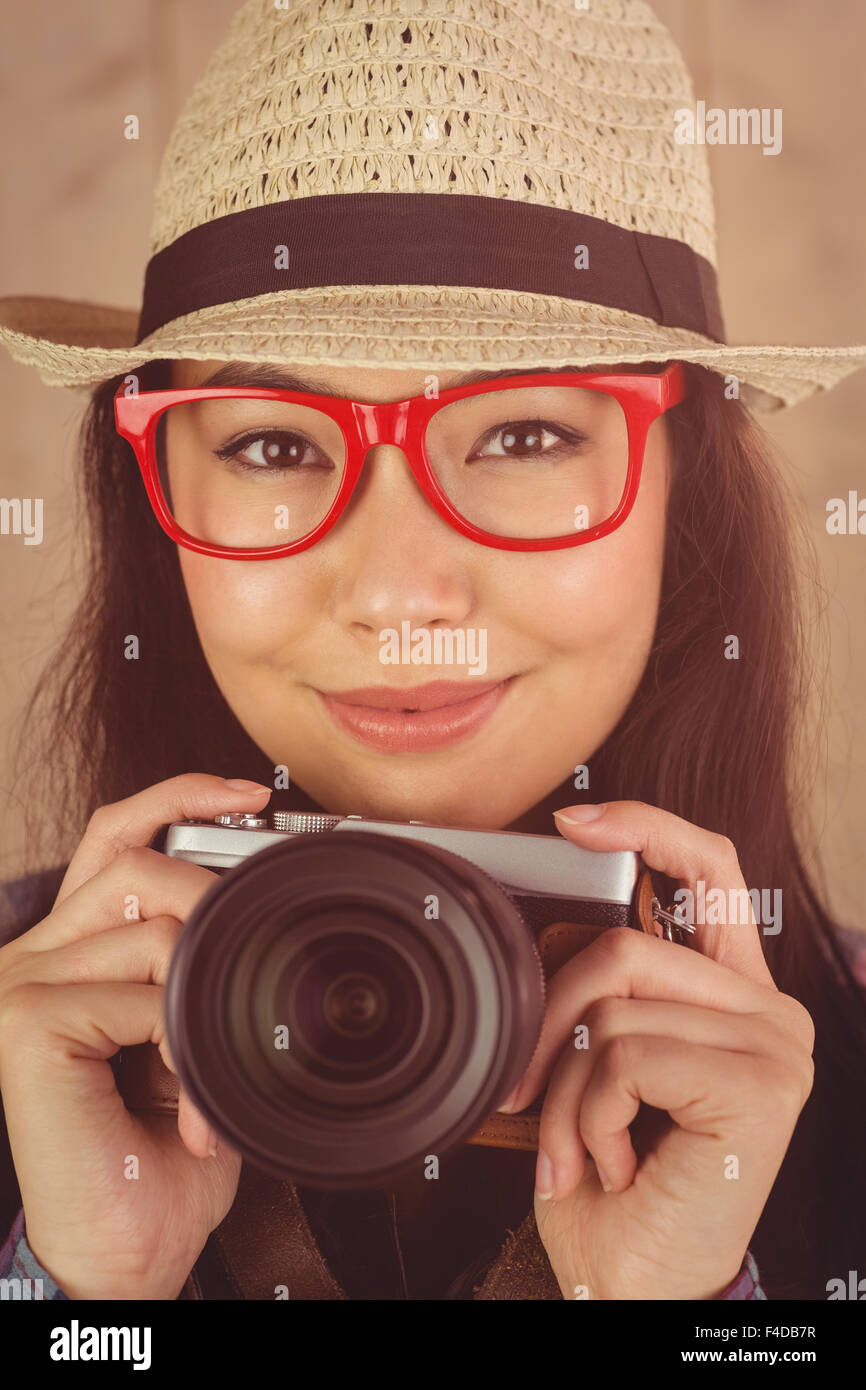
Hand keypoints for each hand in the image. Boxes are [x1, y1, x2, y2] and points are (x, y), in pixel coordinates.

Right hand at [0, 772, 271, 1299]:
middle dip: (212, 898)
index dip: (178, 794)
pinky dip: (188, 1047)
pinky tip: (190, 1109)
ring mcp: (20, 985)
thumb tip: (245, 902)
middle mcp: (32, 957)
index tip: (253, 794)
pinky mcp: (26, 1021)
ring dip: (206, 1000)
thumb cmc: (159, 1154)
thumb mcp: (192, 1037)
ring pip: (151, 923)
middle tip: (251, 965)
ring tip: (214, 1075)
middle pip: (134, 862)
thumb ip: (194, 966)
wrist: (127, 1252)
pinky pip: (145, 992)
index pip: (112, 837)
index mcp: (68, 951)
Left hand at [499, 800, 813, 1300]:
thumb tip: (552, 928)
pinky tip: (619, 1163)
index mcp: (731, 996)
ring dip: (567, 1089)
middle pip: (624, 944)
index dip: (646, 825)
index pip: (711, 870)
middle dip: (548, 1016)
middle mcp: (769, 1012)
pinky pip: (627, 1055)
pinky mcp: (762, 1086)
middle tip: (524, 1090)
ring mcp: (774, 1047)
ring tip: (583, 1149)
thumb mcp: (604, 1067)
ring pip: (614, 1003)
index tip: (574, 821)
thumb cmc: (615, 1181)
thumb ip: (605, 996)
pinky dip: (592, 1114)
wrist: (633, 1284)